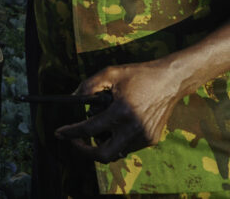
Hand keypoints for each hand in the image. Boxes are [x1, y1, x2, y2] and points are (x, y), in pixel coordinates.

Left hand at [54, 61, 182, 162]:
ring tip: (99, 125)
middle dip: (85, 150)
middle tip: (75, 140)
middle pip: (103, 155)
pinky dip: (117, 139)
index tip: (59, 133)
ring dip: (102, 143)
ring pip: (116, 151)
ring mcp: (144, 137)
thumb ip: (88, 85)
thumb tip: (73, 98)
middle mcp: (134, 129)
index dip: (71, 133)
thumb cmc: (139, 75)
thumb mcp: (110, 73)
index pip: (89, 129)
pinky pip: (128, 146)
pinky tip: (116, 124)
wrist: (170, 81)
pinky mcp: (152, 139)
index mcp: (122, 112)